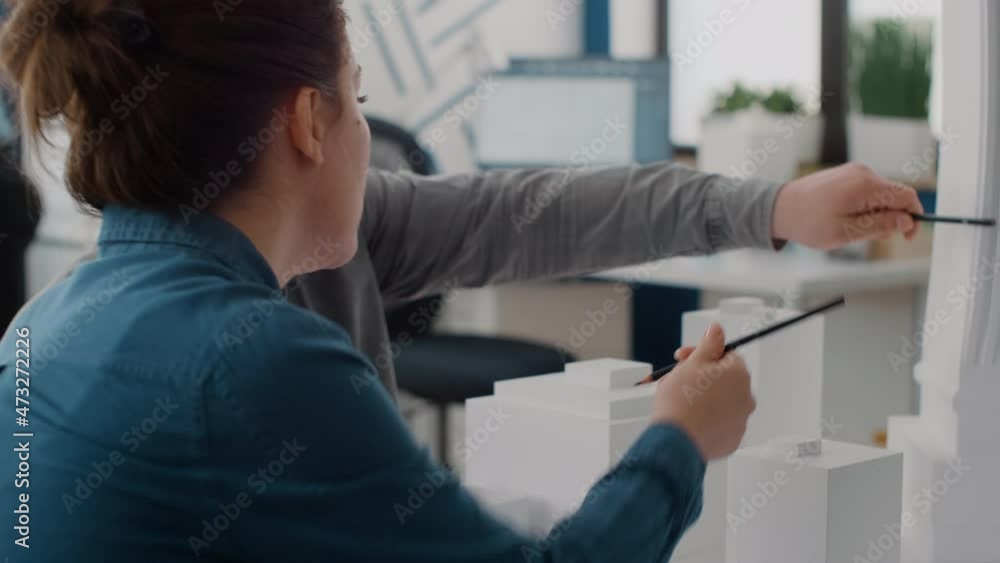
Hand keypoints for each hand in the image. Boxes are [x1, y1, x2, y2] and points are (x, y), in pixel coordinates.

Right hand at [652, 323, 755, 461]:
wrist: (675, 441)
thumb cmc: (681, 401)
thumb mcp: (692, 363)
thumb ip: (709, 344)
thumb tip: (717, 329)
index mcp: (739, 374)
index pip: (726, 355)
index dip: (703, 356)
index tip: (685, 359)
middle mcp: (746, 397)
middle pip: (724, 378)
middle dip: (702, 377)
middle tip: (680, 379)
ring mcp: (741, 421)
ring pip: (722, 401)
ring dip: (705, 397)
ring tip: (681, 401)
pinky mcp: (732, 440)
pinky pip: (720, 423)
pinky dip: (707, 419)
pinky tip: (690, 418)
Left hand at [771, 163, 924, 249]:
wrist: (779, 208)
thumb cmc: (808, 222)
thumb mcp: (847, 232)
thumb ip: (880, 226)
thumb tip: (908, 221)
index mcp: (865, 185)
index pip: (907, 196)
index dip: (913, 217)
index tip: (907, 236)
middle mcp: (862, 172)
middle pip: (894, 196)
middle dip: (890, 218)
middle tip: (867, 236)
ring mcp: (853, 171)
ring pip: (880, 196)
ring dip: (875, 215)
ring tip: (849, 228)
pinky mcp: (846, 175)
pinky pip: (867, 192)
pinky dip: (864, 207)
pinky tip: (845, 218)